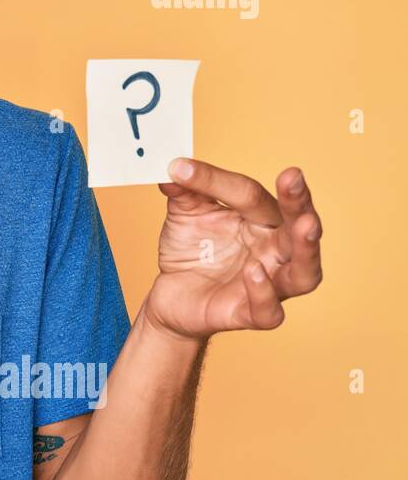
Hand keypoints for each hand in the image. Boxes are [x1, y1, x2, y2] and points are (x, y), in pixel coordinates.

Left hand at [142, 158, 322, 340]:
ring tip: (304, 225)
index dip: (215, 180)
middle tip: (292, 177)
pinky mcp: (249, 313)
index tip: (180, 168)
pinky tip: (254, 271)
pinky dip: (264, 292)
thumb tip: (175, 166)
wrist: (171, 295)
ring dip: (308, 249)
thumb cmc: (192, 251)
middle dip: (299, 202)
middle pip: (299, 227)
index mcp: (262, 220)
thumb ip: (184, 191)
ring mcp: (269, 284)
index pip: (251, 195)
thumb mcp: (185, 215)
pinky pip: (269, 311)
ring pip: (305, 273)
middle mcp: (274, 250)